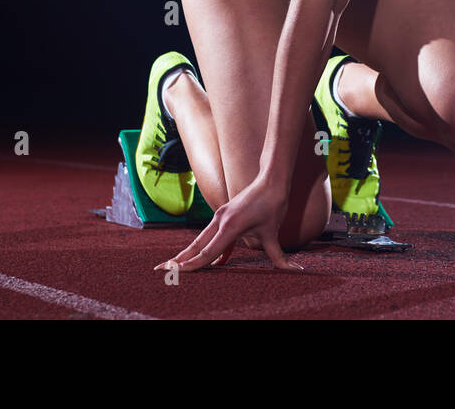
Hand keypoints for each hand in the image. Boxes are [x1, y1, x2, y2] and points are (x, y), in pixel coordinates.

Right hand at [153, 175, 303, 272]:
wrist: (271, 180)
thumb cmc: (272, 204)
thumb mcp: (274, 233)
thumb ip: (279, 257)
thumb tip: (295, 271)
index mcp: (229, 226)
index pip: (207, 252)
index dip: (192, 265)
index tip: (176, 272)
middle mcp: (220, 221)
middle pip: (196, 245)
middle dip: (178, 259)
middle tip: (159, 270)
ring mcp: (221, 217)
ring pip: (201, 240)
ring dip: (188, 254)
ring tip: (173, 266)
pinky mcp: (225, 217)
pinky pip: (213, 237)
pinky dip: (210, 250)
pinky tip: (214, 263)